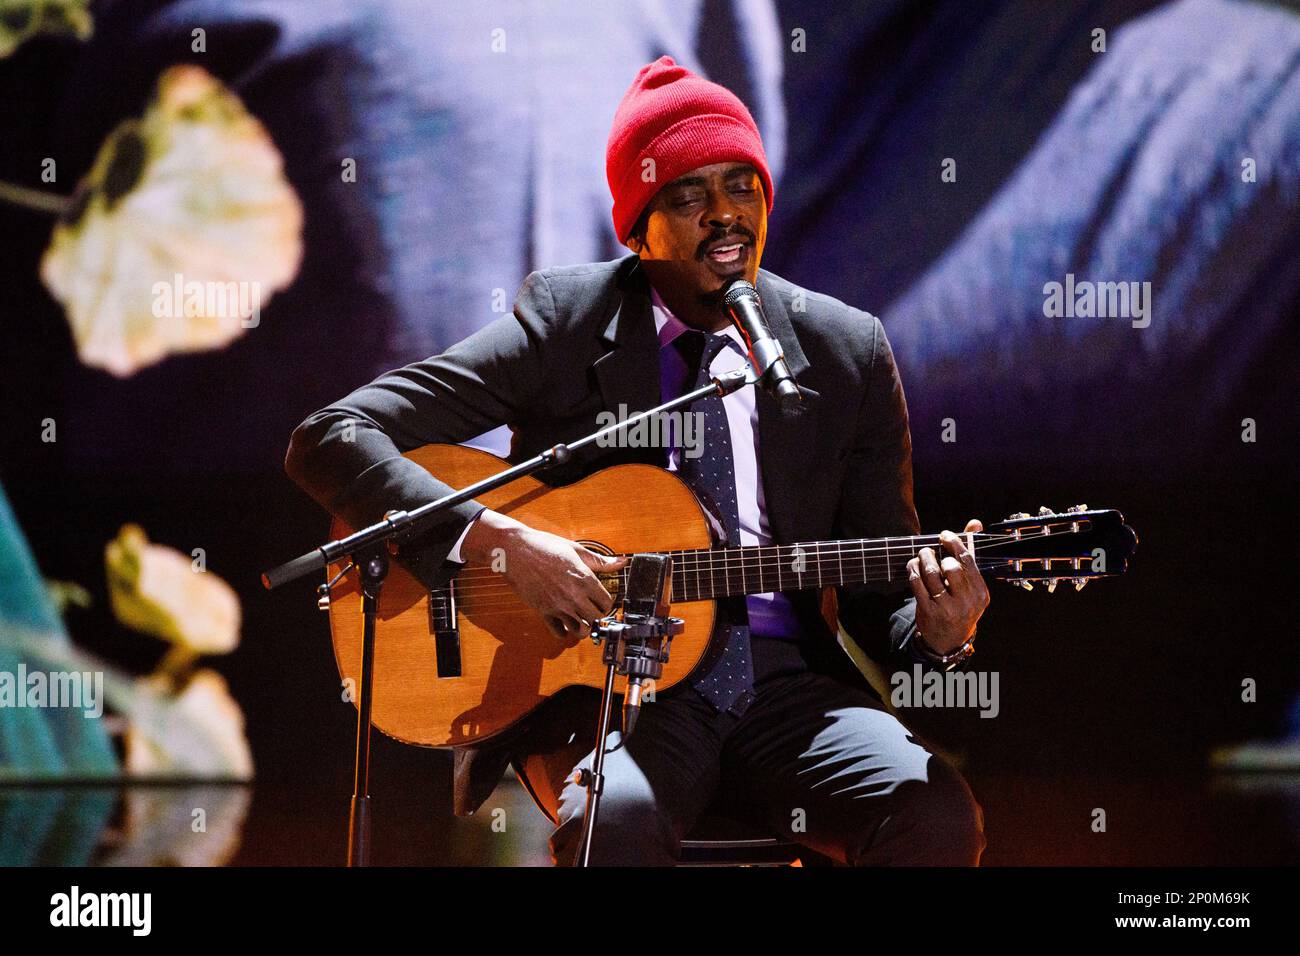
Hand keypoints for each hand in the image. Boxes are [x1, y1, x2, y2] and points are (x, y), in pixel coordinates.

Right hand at [462, 511, 626, 639]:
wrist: (515, 550)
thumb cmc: (544, 546)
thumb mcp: (575, 550)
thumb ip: (600, 560)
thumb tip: (621, 562)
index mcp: (584, 579)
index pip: (606, 603)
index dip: (606, 602)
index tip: (602, 599)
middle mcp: (572, 596)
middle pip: (596, 619)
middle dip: (597, 615)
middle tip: (592, 608)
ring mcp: (557, 606)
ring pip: (579, 630)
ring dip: (582, 626)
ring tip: (580, 617)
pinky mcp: (543, 611)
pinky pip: (558, 632)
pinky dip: (564, 630)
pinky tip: (564, 620)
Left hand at [906, 518, 989, 654]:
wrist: (949, 640)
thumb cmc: (960, 605)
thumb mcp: (971, 586)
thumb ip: (970, 554)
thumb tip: (975, 522)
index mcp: (980, 593)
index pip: (968, 561)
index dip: (954, 543)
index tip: (944, 535)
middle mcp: (966, 601)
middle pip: (951, 567)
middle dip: (937, 553)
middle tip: (929, 549)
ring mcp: (947, 608)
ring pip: (931, 574)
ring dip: (923, 559)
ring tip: (921, 555)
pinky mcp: (928, 612)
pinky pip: (917, 584)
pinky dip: (913, 570)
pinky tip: (913, 566)